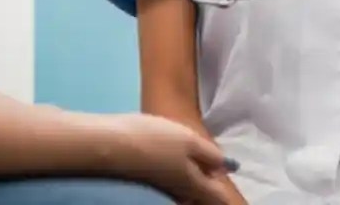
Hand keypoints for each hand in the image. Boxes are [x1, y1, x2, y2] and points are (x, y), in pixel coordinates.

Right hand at [102, 113, 231, 204]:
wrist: (110, 145)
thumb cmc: (155, 140)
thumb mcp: (190, 141)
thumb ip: (211, 155)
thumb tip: (226, 167)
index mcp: (194, 185)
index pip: (219, 199)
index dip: (226, 192)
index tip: (229, 173)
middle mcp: (180, 194)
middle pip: (201, 196)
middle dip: (209, 185)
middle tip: (211, 164)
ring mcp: (162, 190)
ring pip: (185, 190)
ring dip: (192, 178)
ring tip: (193, 158)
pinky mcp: (148, 182)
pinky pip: (171, 184)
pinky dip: (176, 173)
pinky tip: (170, 157)